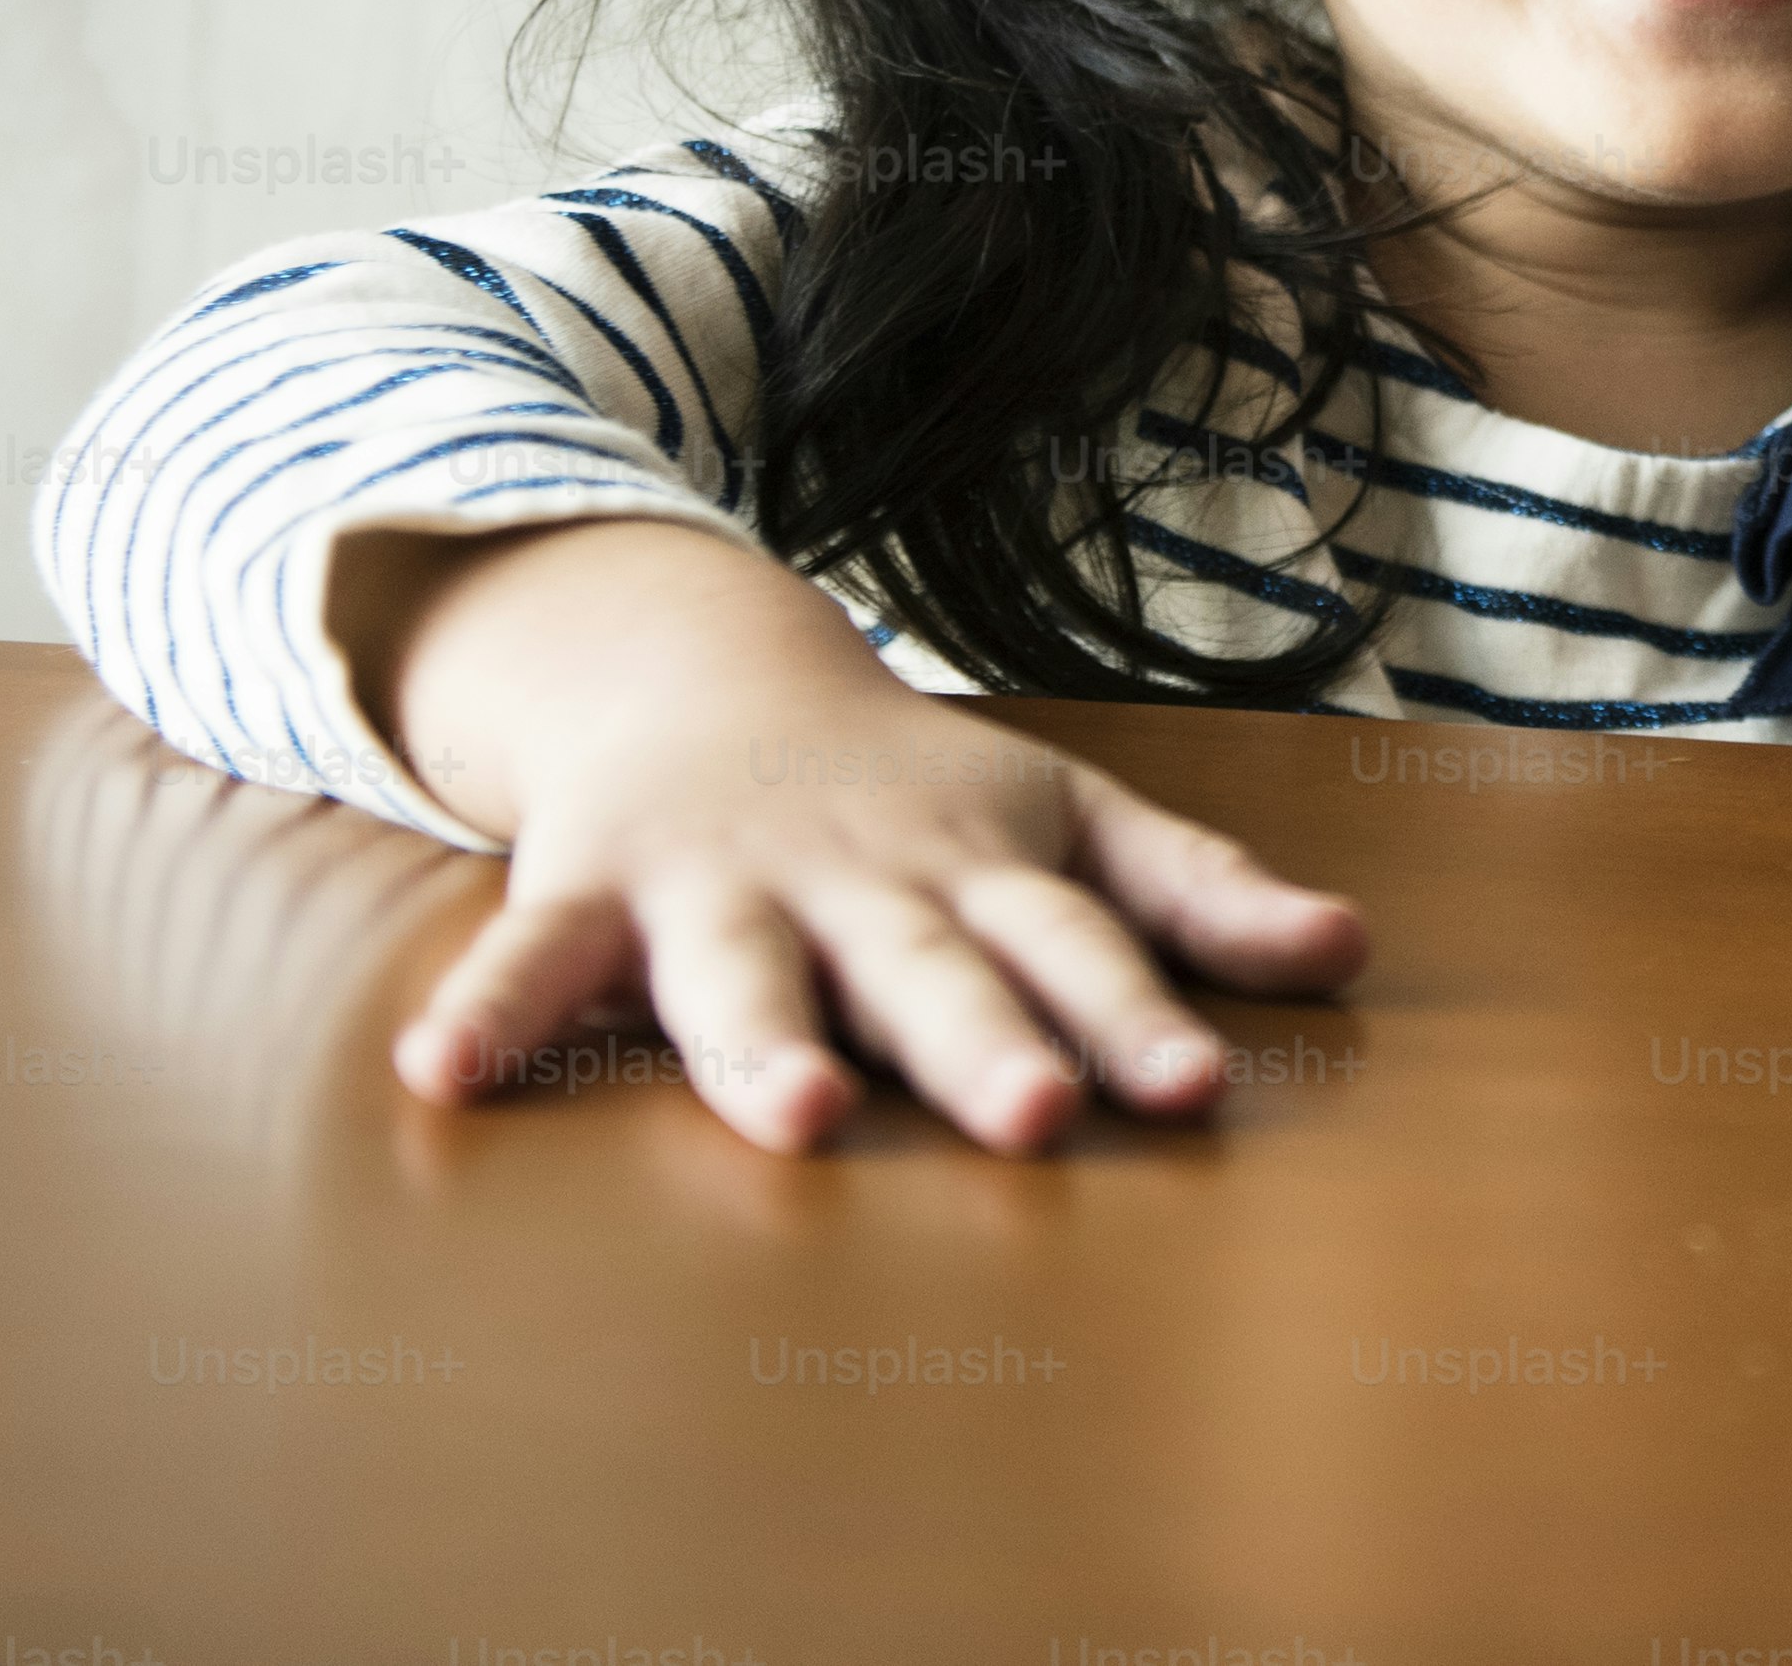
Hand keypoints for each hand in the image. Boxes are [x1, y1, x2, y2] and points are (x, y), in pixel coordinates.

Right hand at [334, 518, 1367, 1154]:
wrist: (706, 672)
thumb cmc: (920, 794)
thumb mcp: (1068, 819)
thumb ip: (1197, 896)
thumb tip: (1352, 951)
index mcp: (982, 870)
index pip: (1078, 948)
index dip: (1136, 1014)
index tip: (1195, 1087)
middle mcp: (861, 882)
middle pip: (930, 972)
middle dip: (982, 1042)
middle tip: (1039, 1117)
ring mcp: (724, 888)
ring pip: (745, 976)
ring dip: (761, 1044)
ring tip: (793, 1120)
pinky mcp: (593, 895)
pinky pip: (529, 959)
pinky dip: (488, 1011)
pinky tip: (439, 1079)